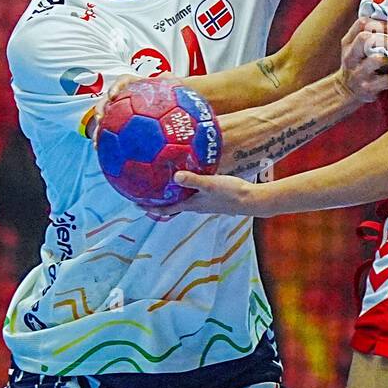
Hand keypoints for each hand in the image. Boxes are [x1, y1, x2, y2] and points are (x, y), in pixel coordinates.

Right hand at [87, 73, 181, 141]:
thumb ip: (168, 80)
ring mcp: (120, 113)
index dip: (116, 87)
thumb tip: (167, 76)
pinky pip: (112, 135)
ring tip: (97, 142)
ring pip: (105, 120)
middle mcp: (123, 98)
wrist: (170, 107)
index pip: (123, 82)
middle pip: (107, 101)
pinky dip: (108, 144)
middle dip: (100, 109)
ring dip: (99, 130)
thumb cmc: (169, 95)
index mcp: (134, 85)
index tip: (113, 95)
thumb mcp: (171, 86)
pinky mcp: (120, 127)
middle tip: (100, 118)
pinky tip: (107, 155)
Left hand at [146, 172, 263, 220]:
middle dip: (158, 200)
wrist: (250, 200)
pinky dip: (186, 189)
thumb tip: (174, 177)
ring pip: (183, 200)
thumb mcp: (210, 184)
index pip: (166, 210)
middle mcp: (195, 206)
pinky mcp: (212, 198)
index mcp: (191, 205)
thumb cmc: (230, 193)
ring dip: (172, 195)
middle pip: (172, 206)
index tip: (136, 205)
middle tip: (145, 192)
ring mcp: (204, 203)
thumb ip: (193, 180)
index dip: (151, 208)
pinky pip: (193, 194)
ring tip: (163, 184)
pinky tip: (188, 178)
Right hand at [338, 16, 387, 101]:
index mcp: (348, 43)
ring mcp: (359, 73)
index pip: (362, 23)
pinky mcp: (368, 88)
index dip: (380, 23)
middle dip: (384, 38)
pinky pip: (386, 79)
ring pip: (377, 59)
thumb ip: (367, 32)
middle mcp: (351, 57)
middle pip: (365, 38)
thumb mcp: (354, 46)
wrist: (345, 90)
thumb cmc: (357, 64)